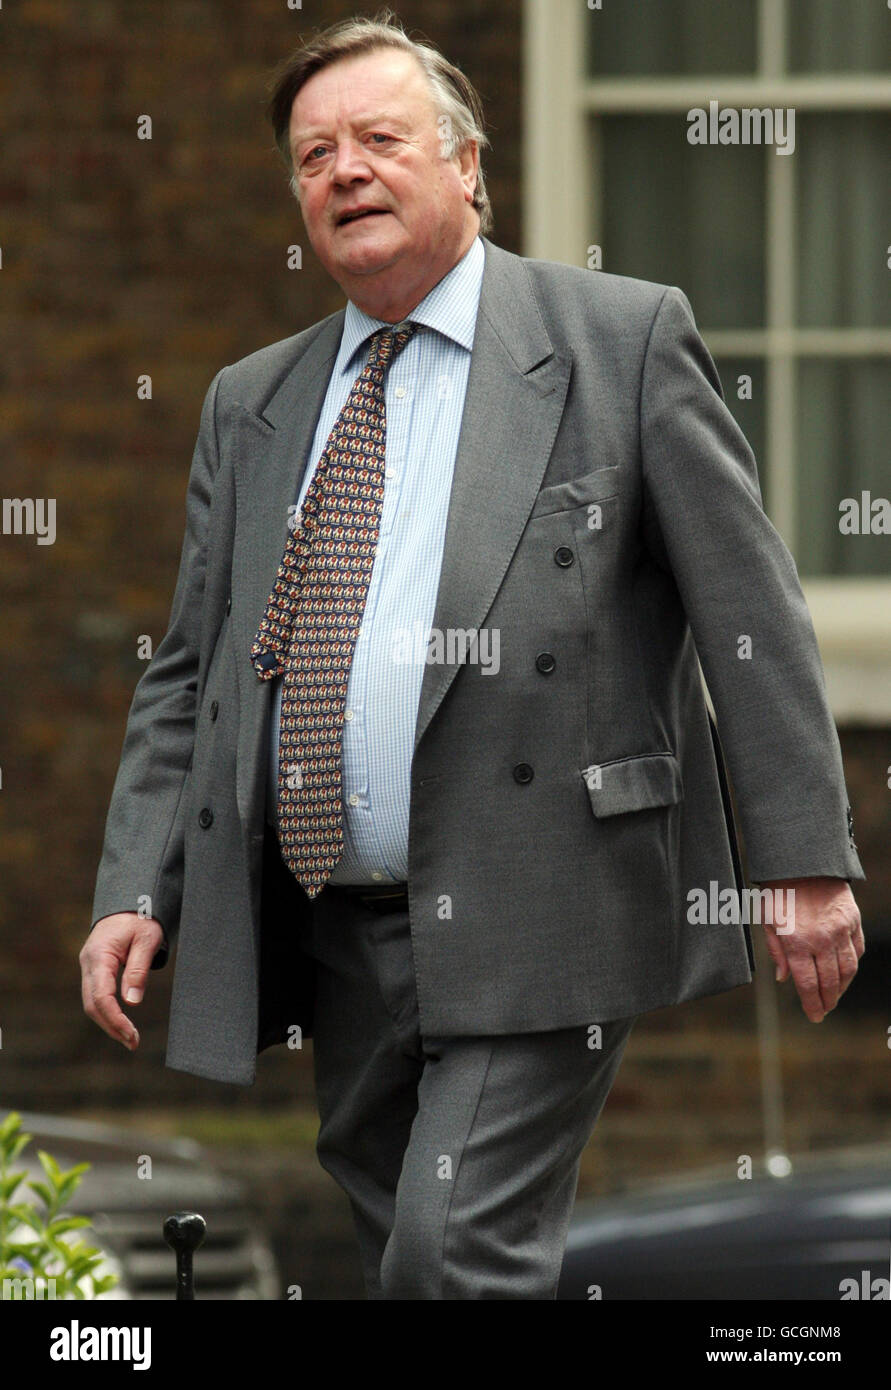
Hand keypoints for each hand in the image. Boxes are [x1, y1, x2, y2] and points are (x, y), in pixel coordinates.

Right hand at [80, 913, 164, 1050]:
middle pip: (92, 1004)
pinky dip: (107, 1012)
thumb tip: (131, 1003)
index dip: (115, 1018)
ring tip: (130, 1039)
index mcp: (99, 955)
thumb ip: (138, 969)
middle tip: (133, 1042)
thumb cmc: (141, 918)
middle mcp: (88, 962)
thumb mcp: (147, 939)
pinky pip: (96, 995)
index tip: (131, 1034)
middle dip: (111, 1026)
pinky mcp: (94, 969)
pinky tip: (121, 1023)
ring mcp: (88, 966)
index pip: (101, 995)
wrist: (130, 902)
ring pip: (91, 1002)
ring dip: (109, 1022)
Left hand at [757, 877, 863, 1021]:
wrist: (803, 861)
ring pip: (848, 969)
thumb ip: (776, 951)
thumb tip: (784, 979)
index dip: (812, 1005)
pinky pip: (857, 950)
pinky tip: (845, 972)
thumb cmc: (778, 890)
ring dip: (842, 987)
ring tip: (834, 995)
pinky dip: (852, 964)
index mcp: (796, 942)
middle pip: (829, 982)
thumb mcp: (767, 920)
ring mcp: (840, 930)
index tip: (815, 1017)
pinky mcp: (853, 920)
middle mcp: (821, 939)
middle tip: (825, 1009)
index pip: (808, 984)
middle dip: (827, 1000)